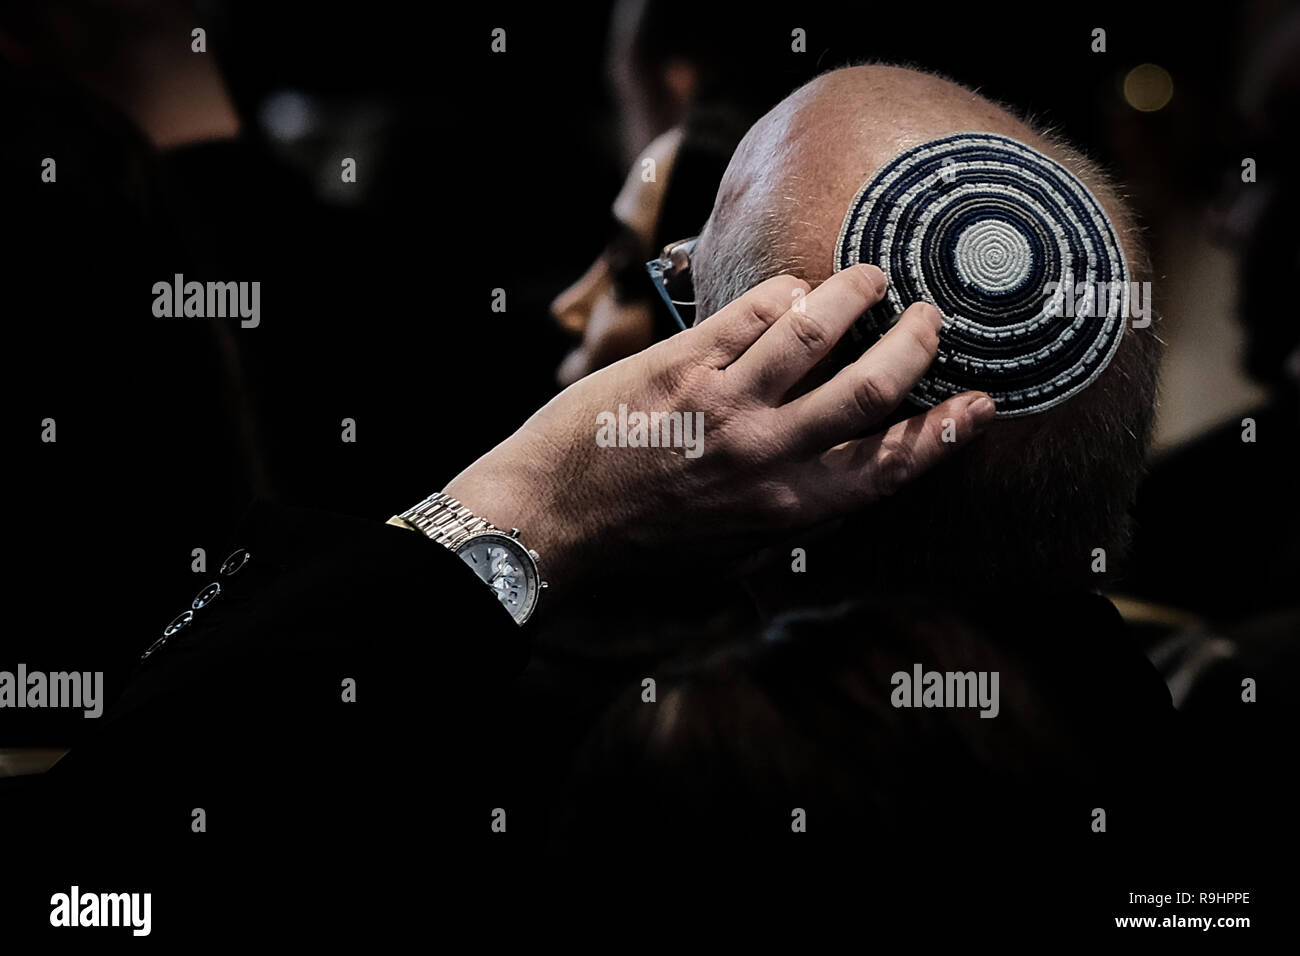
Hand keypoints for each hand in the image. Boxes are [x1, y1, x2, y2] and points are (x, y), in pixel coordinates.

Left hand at [444, 264, 994, 592]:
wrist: (554, 517)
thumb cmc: (647, 537)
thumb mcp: (737, 546)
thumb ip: (799, 509)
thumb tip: (856, 469)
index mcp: (788, 508)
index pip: (891, 463)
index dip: (946, 432)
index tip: (980, 405)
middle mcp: (766, 455)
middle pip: (872, 386)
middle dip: (915, 344)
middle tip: (929, 318)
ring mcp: (724, 404)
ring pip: (816, 329)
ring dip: (855, 293)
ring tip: (869, 279)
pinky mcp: (681, 365)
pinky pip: (754, 309)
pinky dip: (786, 292)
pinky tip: (793, 291)